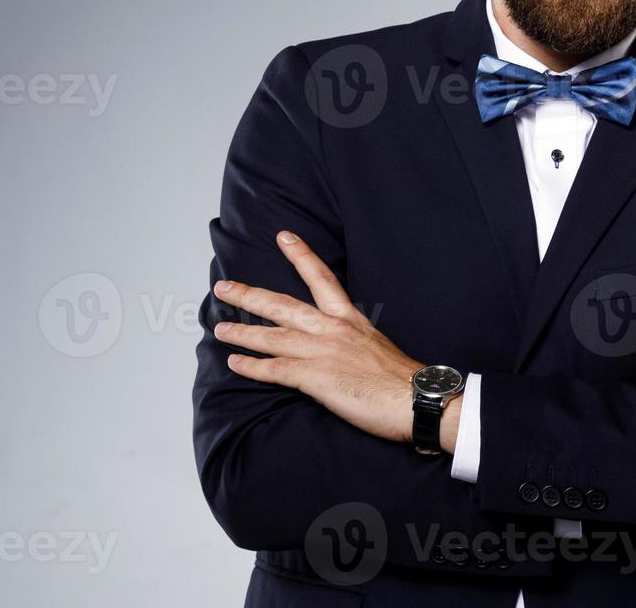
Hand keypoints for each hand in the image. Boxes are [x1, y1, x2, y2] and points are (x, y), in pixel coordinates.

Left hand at [213, 230, 424, 443]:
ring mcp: (323, 351)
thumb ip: (351, 341)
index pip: (322, 278)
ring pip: (273, 336)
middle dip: (251, 295)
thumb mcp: (376, 345)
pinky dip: (252, 366)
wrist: (414, 398)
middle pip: (283, 305)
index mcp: (351, 318)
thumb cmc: (400, 379)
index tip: (284, 237)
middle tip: (225, 286)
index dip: (301, 256)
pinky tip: (236, 364)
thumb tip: (335, 347)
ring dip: (243, 332)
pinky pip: (275, 369)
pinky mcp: (316, 377)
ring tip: (221, 328)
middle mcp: (334, 329)